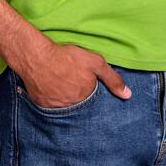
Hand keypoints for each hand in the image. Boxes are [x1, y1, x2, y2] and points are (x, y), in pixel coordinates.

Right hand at [12, 39, 131, 105]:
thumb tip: (128, 95)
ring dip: (64, 97)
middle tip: (69, 79)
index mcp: (87, 97)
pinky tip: (50, 86)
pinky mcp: (42, 106)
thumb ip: (113, 79)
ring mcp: (56, 108)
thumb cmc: (67, 58)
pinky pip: (50, 106)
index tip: (82, 80)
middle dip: (77, 93)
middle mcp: (73, 107)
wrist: (37, 58)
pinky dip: (51, 98)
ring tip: (60, 82)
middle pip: (79, 102)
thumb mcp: (96, 63)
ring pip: (65, 105)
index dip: (89, 87)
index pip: (93, 98)